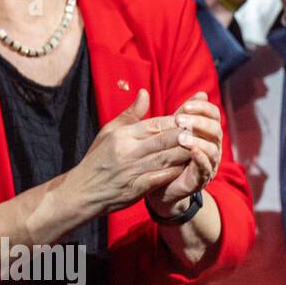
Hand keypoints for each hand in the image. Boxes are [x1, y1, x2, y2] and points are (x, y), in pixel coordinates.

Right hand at [62, 89, 192, 216]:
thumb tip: (144, 93)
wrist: (82, 192)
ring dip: (186, 153)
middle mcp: (128, 152)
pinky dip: (176, 172)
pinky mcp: (137, 188)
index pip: (155, 124)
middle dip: (186, 135)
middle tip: (202, 131)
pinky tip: (188, 168)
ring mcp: (133, 171)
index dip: (176, 121)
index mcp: (122, 136)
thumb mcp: (108, 132)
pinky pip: (162, 178)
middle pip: (165, 140)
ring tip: (200, 147)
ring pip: (167, 158)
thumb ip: (129, 114)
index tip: (191, 119)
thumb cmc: (97, 159)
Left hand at [144, 92, 222, 217]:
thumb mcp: (160, 132)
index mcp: (202, 131)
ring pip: (213, 148)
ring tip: (183, 137)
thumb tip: (148, 92)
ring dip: (199, 140)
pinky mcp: (201, 178)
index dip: (202, 108)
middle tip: (181, 120)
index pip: (211, 114)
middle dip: (200, 122)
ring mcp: (207, 162)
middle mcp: (210, 145)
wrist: (156, 186)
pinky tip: (193, 151)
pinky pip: (206, 167)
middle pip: (215, 128)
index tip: (186, 105)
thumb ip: (164, 113)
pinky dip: (201, 158)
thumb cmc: (160, 154)